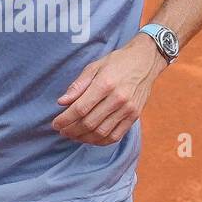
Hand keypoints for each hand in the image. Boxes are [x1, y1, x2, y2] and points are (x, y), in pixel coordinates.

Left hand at [51, 33, 166, 145]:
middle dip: (71, 130)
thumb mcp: (94, 66)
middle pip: (89, 123)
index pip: (80, 108)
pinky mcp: (134, 116)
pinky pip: (115, 136)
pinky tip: (90, 138)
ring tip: (73, 135)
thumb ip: (78, 85)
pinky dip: (100, 141)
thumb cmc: (117, 62)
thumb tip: (61, 102)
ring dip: (83, 138)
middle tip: (62, 130)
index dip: (65, 119)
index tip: (55, 124)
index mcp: (105, 84)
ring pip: (101, 132)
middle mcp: (118, 98)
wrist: (145, 61)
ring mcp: (128, 109)